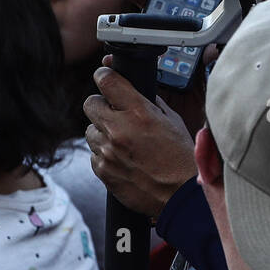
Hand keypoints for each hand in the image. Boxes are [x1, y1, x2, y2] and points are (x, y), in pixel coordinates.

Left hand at [84, 64, 196, 217]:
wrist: (179, 195)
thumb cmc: (180, 157)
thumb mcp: (171, 120)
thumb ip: (149, 102)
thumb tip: (131, 88)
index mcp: (138, 112)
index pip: (106, 81)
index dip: (103, 75)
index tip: (104, 76)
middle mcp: (119, 129)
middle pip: (90, 103)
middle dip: (101, 105)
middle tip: (114, 113)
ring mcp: (108, 151)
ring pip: (89, 130)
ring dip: (102, 132)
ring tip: (122, 141)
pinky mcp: (103, 171)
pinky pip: (93, 154)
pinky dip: (104, 154)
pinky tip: (122, 158)